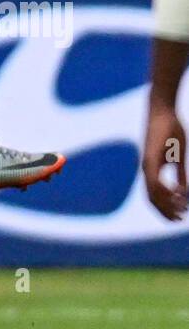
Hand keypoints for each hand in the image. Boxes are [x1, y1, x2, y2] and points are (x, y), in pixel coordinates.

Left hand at [142, 106, 187, 220]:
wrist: (163, 109)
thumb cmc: (171, 130)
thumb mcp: (178, 156)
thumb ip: (180, 174)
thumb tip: (183, 192)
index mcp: (152, 169)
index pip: (154, 196)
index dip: (165, 208)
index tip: (179, 216)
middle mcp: (146, 168)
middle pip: (152, 198)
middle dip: (165, 211)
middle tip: (179, 219)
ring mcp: (147, 163)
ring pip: (152, 192)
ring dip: (167, 204)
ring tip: (182, 210)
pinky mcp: (151, 157)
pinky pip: (154, 180)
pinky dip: (165, 191)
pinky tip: (178, 195)